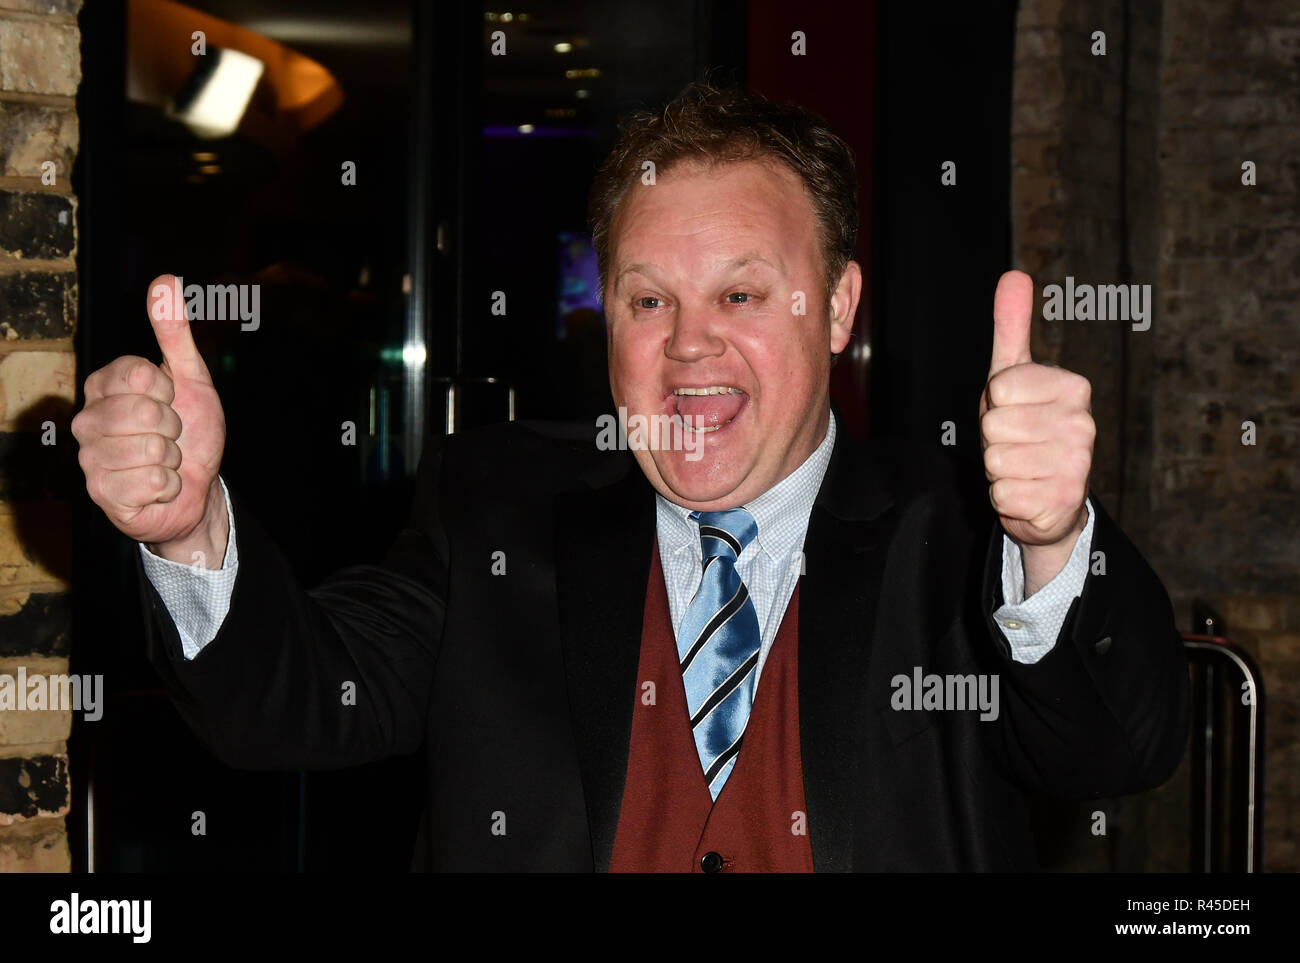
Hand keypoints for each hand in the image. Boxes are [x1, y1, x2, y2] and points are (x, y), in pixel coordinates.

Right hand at [72, 275, 227, 556]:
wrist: (197, 486)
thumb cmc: (189, 430)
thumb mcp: (190, 377)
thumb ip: (174, 332)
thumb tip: (165, 280)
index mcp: (104, 386)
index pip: (139, 373)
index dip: (168, 389)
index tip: (169, 399)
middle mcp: (88, 419)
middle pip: (145, 412)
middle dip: (174, 426)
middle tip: (171, 435)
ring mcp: (90, 459)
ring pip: (151, 449)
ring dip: (173, 458)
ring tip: (164, 460)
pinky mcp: (102, 494)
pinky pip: (152, 482)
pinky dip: (169, 485)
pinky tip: (159, 486)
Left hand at [979, 271, 1092, 556]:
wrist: (1048, 495)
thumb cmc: (1024, 427)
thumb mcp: (1013, 375)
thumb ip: (1012, 326)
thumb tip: (1013, 274)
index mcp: (1073, 387)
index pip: (1000, 387)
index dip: (994, 403)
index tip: (1013, 410)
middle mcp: (1083, 424)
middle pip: (994, 425)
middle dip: (994, 439)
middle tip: (1014, 444)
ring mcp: (1077, 465)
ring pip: (996, 461)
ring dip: (998, 470)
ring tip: (1021, 467)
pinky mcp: (1063, 501)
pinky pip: (1003, 495)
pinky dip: (1005, 498)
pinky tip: (1026, 493)